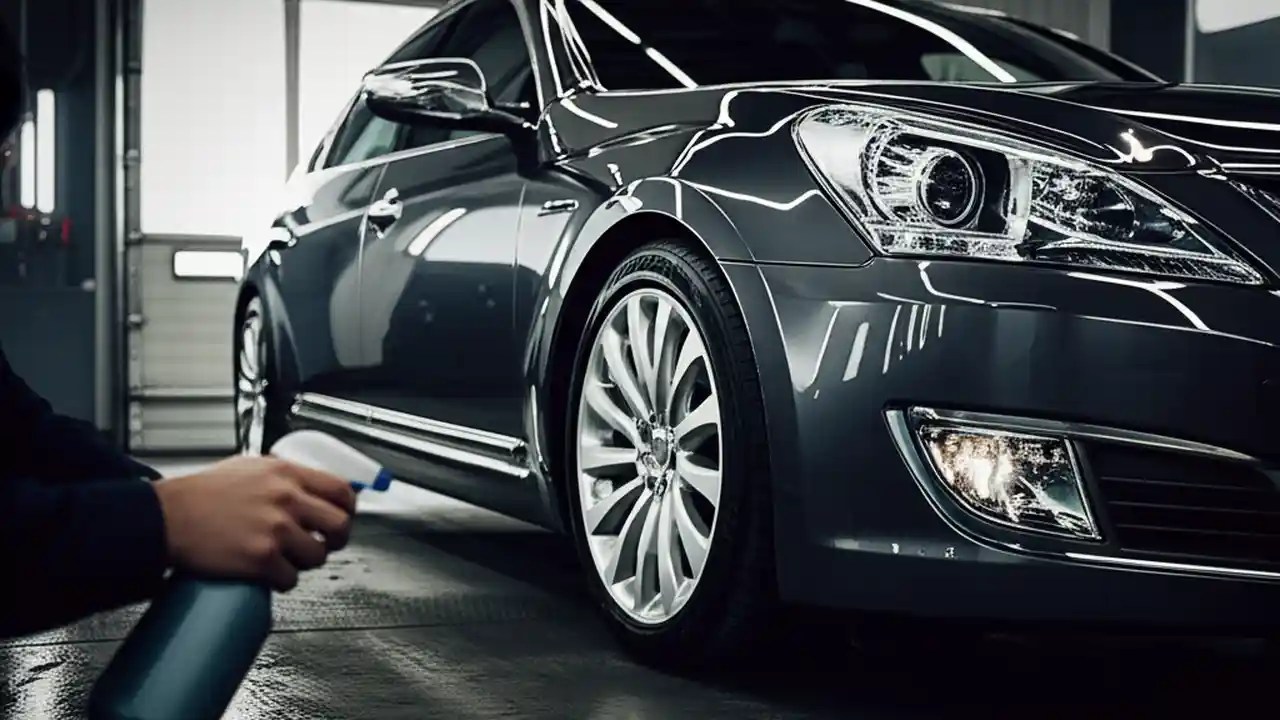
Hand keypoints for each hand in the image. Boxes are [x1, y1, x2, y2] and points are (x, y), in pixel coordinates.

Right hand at [153, 456, 356, 590]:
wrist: (167, 517)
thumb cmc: (202, 493)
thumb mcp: (250, 467)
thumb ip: (284, 476)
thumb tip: (312, 488)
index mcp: (287, 474)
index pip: (341, 490)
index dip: (347, 510)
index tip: (342, 518)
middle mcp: (286, 499)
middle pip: (339, 526)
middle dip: (335, 541)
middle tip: (322, 544)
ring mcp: (275, 529)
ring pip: (317, 556)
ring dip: (305, 562)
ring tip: (286, 558)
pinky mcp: (261, 558)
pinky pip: (290, 578)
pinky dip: (281, 580)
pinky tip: (268, 572)